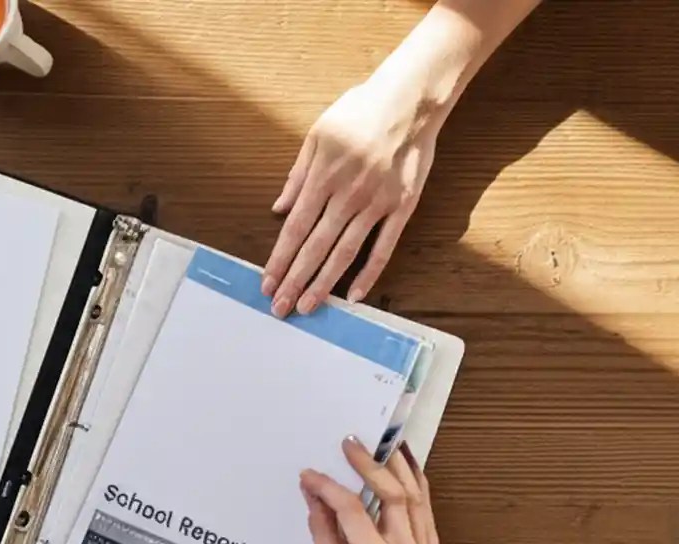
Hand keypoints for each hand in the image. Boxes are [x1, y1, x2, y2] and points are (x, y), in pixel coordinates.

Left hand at [264, 76, 444, 317]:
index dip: (280, 259)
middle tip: (281, 308)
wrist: (410, 100)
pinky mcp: (403, 207)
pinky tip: (355, 296)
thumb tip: (278, 209)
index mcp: (323, 176)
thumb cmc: (360, 112)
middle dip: (295, 281)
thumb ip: (297, 176)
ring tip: (308, 307)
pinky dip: (369, 274)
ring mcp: (377, 203)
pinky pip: (383, 248)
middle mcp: (348, 194)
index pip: (295, 228)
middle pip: (316, 247)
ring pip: (346, 253)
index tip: (268, 282)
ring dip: (324, 284)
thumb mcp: (318, 135)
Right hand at [301, 438, 445, 543]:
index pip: (349, 507)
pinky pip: (428, 516)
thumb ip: (323, 534)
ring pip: (417, 498)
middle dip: (369, 463)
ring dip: (401, 468)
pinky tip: (408, 474)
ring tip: (388, 444)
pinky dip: (418, 491)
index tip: (311, 475)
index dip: (327, 485)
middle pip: (391, 492)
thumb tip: (313, 498)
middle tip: (351, 443)